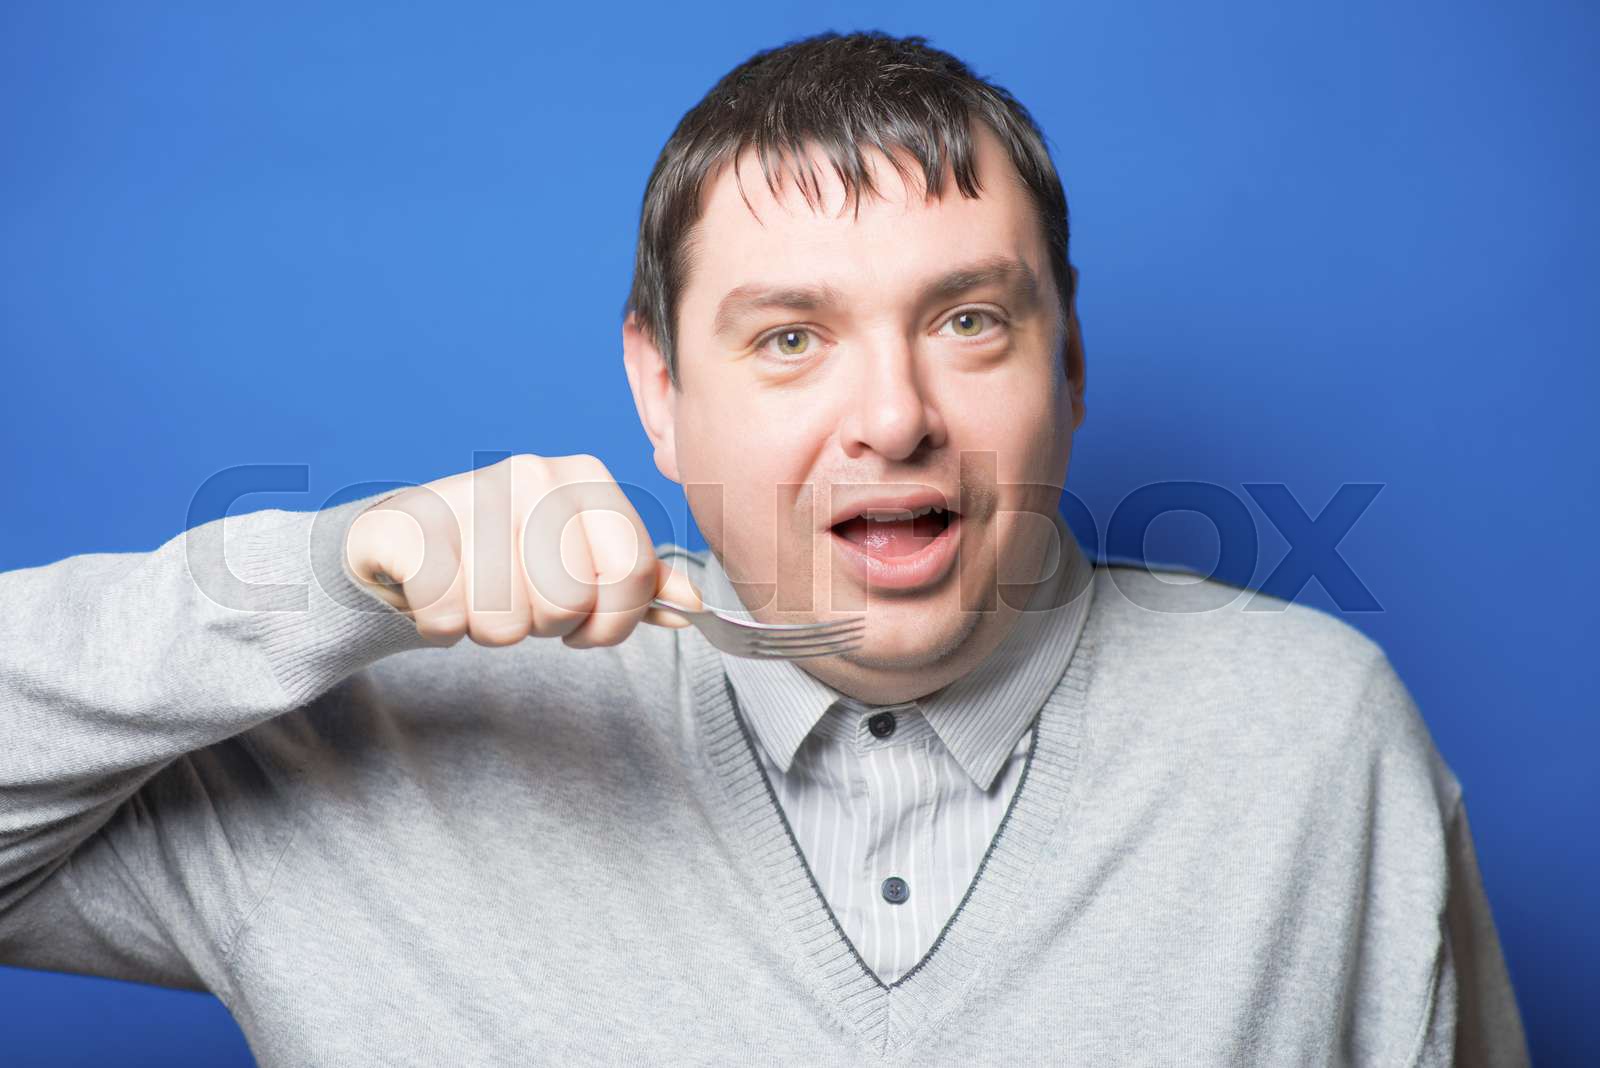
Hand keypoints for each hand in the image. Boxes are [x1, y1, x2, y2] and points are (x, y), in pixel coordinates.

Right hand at [343, 453, 701, 646]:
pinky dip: (442, 626)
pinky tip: (438, 595)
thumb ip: (636, 582)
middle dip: (544, 624)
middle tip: (519, 601)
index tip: (583, 625)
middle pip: (571, 602)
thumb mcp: (578, 562)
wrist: (402, 543)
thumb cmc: (503, 557)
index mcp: (586, 478)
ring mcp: (473, 493)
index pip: (634, 575)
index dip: (612, 623)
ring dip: (489, 628)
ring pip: (508, 620)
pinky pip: (449, 618)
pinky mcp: (413, 529)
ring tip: (476, 594)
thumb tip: (693, 603)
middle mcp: (534, 473)